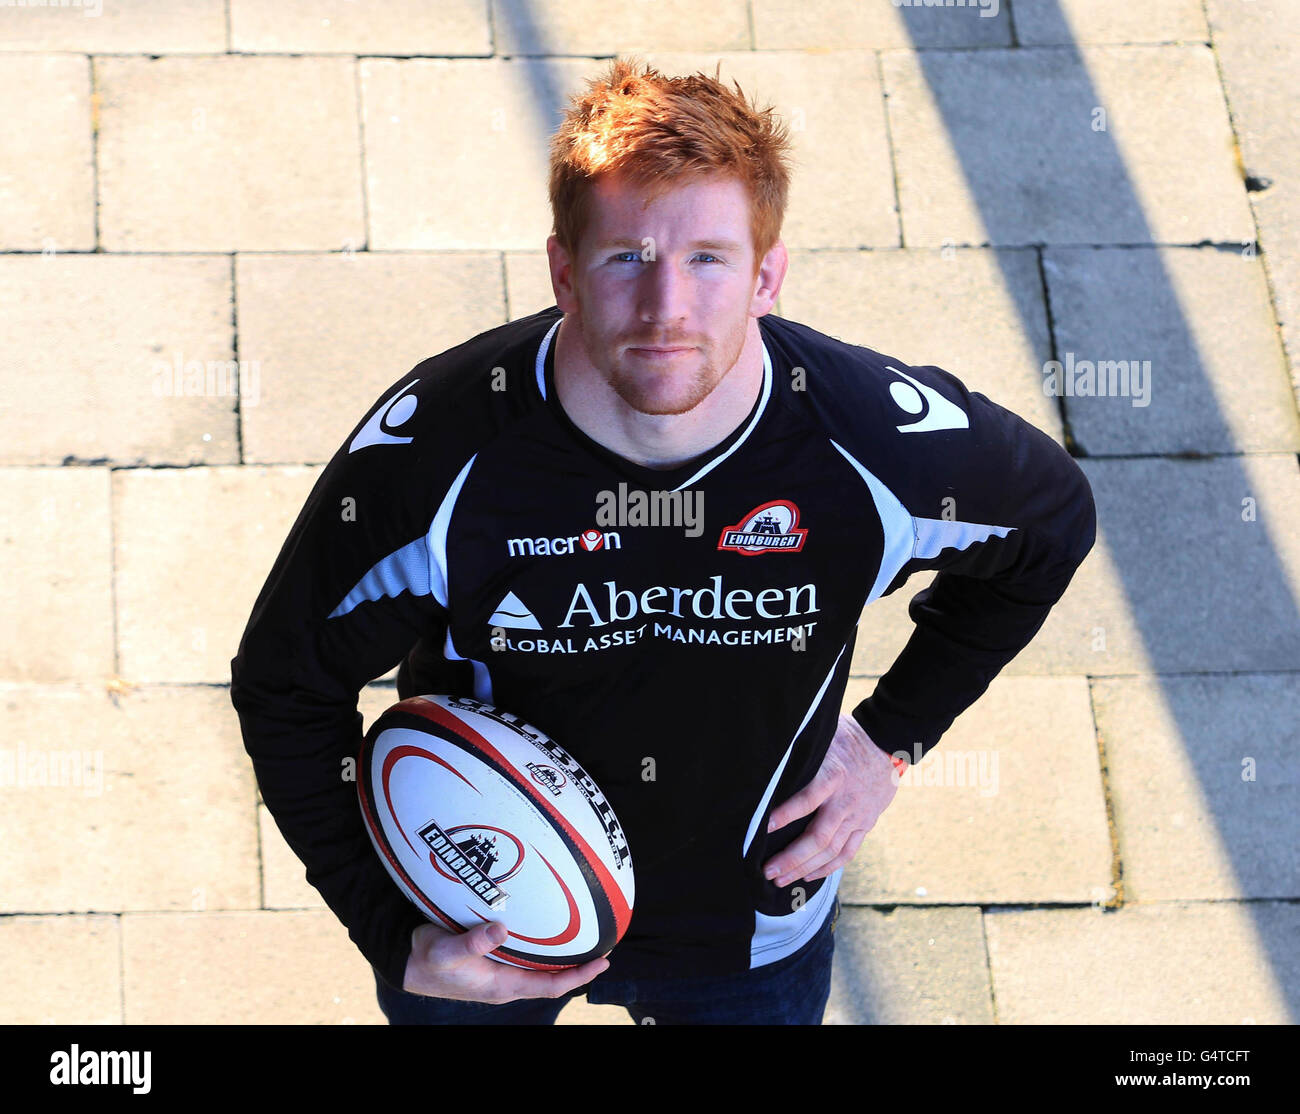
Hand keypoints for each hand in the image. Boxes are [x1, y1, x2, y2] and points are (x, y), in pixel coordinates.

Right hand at [403, 920, 608, 1003]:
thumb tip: (500, 930)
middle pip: (553, 975)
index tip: (604, 962)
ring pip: (541, 963)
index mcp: (503, 985)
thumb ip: (472, 943)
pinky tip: (549, 922)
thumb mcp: (446, 951)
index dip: (579, 976)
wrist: (408, 960)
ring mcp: (501, 968)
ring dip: (563, 951)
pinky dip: (543, 940)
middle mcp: (508, 979)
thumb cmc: (428, 959)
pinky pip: (527, 950)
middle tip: (605, 942)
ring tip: (586, 931)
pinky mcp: (494, 955)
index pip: (551, 985)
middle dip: (579, 962)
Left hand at [761, 714, 902, 887]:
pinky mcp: (865, 825)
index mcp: (833, 775)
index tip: (764, 826)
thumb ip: (801, 750)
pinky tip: (808, 876)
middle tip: (768, 870)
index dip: (786, 814)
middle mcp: (846, 800)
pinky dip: (827, 868)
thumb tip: (768, 755)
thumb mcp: (823, 736)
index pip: (808, 799)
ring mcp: (857, 816)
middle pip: (819, 837)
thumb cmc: (847, 737)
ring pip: (831, 850)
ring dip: (804, 868)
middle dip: (792, 858)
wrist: (887, 744)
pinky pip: (847, 853)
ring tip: (780, 880)